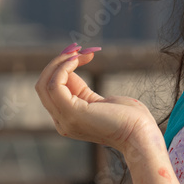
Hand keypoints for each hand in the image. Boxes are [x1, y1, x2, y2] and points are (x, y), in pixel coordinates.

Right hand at [34, 44, 159, 152]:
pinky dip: (63, 68)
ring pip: (44, 84)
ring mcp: (64, 119)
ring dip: (60, 62)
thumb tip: (72, 70)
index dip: (62, 68)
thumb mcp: (101, 101)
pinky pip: (55, 85)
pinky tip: (78, 59)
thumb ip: (83, 92)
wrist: (140, 135)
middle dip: (57, 63)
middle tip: (77, 48)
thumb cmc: (130, 118)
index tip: (82, 53)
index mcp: (68, 119)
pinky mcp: (71, 113)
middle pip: (43, 86)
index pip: (52, 90)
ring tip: (79, 51)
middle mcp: (61, 121)